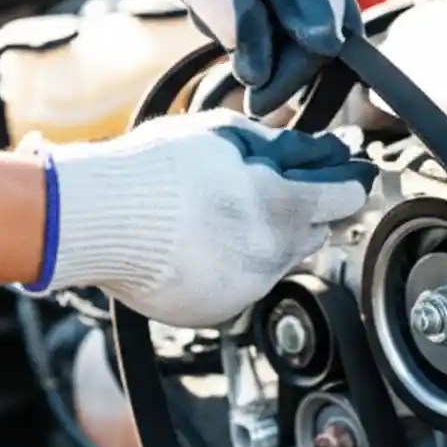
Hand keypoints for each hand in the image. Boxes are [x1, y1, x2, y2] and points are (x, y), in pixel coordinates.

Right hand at [26, 110, 375, 326]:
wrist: (94, 217)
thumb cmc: (155, 169)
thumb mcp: (227, 136)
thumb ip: (285, 148)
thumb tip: (329, 151)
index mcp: (282, 207)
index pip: (346, 197)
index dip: (352, 179)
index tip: (353, 171)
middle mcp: (272, 255)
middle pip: (317, 232)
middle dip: (309, 208)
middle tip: (280, 184)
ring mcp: (246, 288)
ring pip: (281, 260)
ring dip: (271, 236)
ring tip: (226, 210)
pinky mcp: (219, 310)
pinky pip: (245, 285)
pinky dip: (237, 265)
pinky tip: (206, 241)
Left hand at [124, 0, 361, 115]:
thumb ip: (246, 40)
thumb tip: (261, 83)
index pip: (322, 31)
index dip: (293, 72)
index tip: (259, 99)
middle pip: (325, 31)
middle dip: (285, 63)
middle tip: (251, 92)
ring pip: (310, 24)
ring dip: (272, 42)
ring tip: (225, 26)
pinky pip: (297, 9)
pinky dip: (267, 24)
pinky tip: (233, 12)